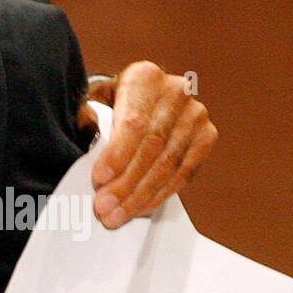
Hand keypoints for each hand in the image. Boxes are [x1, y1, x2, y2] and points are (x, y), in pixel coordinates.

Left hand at [87, 61, 216, 228]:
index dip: (117, 154)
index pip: (133, 122)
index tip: (100, 179)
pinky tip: (141, 207)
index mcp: (144, 78)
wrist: (140, 97)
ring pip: (169, 164)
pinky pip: (184, 172)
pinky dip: (161, 194)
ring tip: (118, 214)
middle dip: (127, 183)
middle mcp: (176, 93)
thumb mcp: (92, 100)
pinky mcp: (206, 137)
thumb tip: (87, 134)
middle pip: (152, 147)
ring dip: (141, 194)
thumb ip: (86, 116)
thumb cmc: (111, 101)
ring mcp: (196, 115)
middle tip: (105, 207)